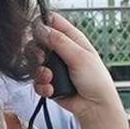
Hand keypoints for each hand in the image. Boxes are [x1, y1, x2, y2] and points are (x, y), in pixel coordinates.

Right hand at [31, 13, 126, 128]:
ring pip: (33, 62)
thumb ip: (59, 41)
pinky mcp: (49, 82)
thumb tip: (40, 28)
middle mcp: (61, 50)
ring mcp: (54, 66)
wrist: (95, 107)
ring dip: (39, 72)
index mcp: (72, 38)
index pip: (51, 21)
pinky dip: (41, 86)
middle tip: (42, 59)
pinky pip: (36, 80)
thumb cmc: (96, 81)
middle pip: (37, 41)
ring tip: (50, 79)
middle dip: (36, 52)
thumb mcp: (79, 56)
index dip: (41, 24)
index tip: (37, 33)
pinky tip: (51, 90)